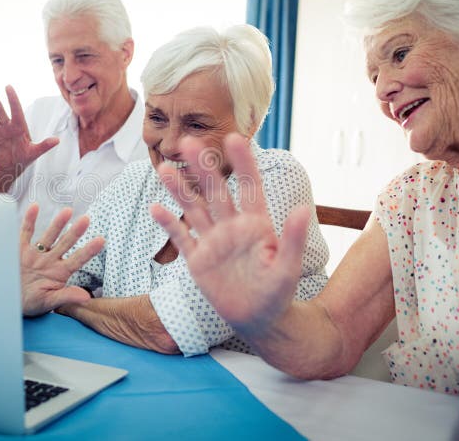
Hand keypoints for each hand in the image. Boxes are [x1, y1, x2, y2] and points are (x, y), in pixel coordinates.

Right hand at [0, 85, 58, 191]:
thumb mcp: (36, 152)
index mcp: (20, 126)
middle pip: (0, 111)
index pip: (16, 110)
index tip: (8, 87)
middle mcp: (7, 125)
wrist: (13, 165)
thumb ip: (45, 145)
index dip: (12, 99)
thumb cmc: (26, 156)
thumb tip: (57, 140)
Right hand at [19, 203, 103, 316]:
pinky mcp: (20, 250)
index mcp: (59, 272)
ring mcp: (35, 254)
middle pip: (65, 243)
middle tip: (87, 219)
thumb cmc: (30, 304)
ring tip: (68, 211)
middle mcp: (50, 260)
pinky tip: (35, 207)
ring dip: (58, 223)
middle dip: (76, 232)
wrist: (7, 301)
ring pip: (48, 236)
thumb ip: (66, 297)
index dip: (89, 250)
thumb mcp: (48, 302)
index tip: (101, 240)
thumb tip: (86, 297)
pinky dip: (29, 220)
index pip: (78, 259)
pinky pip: (25, 232)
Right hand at [149, 133, 308, 337]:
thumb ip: (293, 239)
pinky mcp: (198, 260)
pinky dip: (168, 224)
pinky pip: (181, 238)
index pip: (249, 186)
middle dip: (202, 168)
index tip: (234, 138)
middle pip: (215, 191)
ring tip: (164, 168)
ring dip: (180, 190)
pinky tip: (155, 208)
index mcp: (256, 224)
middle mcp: (232, 227)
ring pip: (194, 209)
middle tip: (187, 142)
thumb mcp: (288, 267)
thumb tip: (303, 210)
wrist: (260, 320)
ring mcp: (213, 241)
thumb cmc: (279, 293)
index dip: (242, 163)